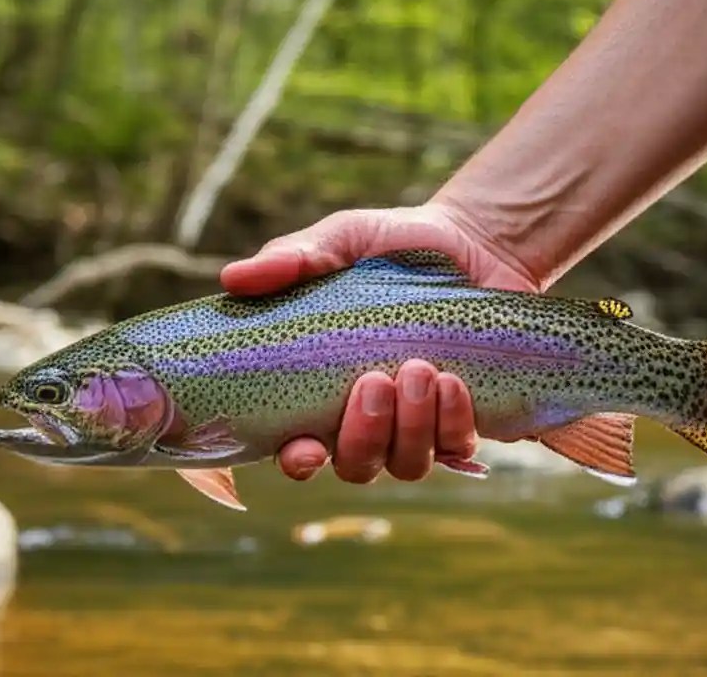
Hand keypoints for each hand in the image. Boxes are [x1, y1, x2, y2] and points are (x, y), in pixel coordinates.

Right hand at [220, 201, 538, 483]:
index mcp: (323, 389)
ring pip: (407, 464)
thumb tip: (232, 278)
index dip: (298, 461)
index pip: (300, 449)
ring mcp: (418, 425)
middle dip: (362, 436)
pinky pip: (457, 446)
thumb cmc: (393, 246)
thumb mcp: (341, 240)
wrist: (474, 241)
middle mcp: (368, 419)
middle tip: (374, 381)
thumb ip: (293, 259)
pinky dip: (452, 421)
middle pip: (356, 467)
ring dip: (410, 428)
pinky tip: (452, 382)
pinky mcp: (465, 418)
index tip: (305, 448)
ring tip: (418, 370)